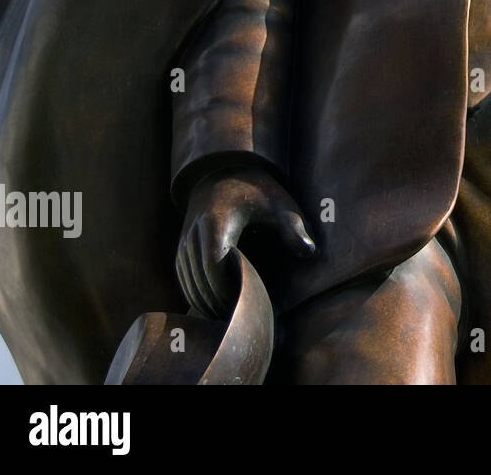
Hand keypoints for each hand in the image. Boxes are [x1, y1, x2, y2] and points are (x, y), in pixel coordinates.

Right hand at [176, 166, 315, 318]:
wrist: (227, 173)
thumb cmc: (256, 190)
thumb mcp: (279, 203)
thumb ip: (293, 227)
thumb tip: (309, 252)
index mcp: (216, 223)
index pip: (214, 268)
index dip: (227, 291)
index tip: (247, 302)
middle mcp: (194, 234)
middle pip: (200, 280)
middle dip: (218, 302)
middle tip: (242, 317)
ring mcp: (184, 241)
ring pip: (189, 282)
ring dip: (206, 302)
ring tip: (231, 314)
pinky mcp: (182, 247)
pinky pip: (184, 278)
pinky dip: (197, 294)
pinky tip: (216, 304)